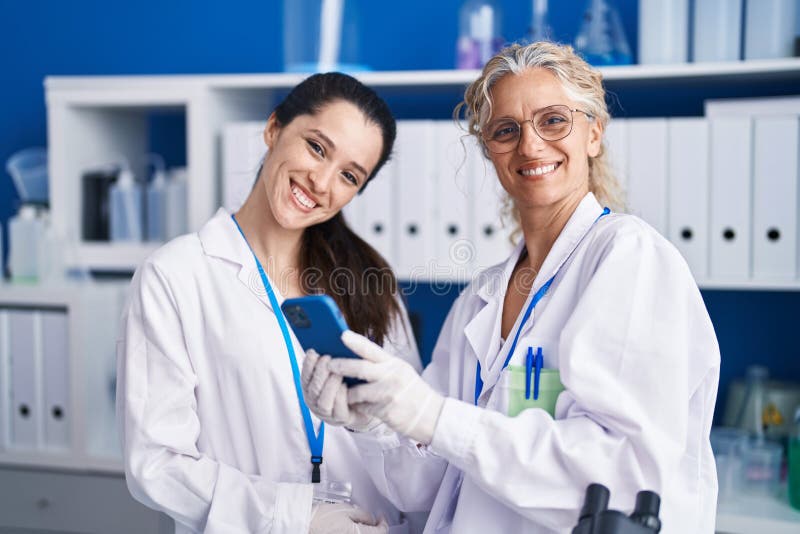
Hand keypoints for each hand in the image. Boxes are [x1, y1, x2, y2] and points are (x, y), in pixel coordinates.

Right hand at [301, 349, 377, 431]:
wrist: (366, 405)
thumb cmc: (350, 383)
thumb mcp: (338, 370)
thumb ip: (332, 361)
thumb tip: (330, 342)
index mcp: (311, 389)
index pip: (305, 377)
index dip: (307, 365)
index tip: (314, 352)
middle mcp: (315, 402)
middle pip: (312, 389)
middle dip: (319, 372)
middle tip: (327, 358)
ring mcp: (327, 413)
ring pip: (322, 401)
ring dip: (329, 384)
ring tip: (338, 372)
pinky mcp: (341, 419)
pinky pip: (338, 409)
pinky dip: (340, 396)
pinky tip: (345, 385)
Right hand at [309, 501, 387, 533]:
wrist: (303, 524)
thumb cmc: (321, 517)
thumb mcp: (346, 509)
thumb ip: (363, 515)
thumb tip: (371, 519)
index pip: (381, 531)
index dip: (383, 522)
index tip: (381, 517)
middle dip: (374, 528)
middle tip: (372, 520)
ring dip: (365, 531)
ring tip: (358, 523)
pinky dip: (355, 533)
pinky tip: (350, 528)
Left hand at [328, 331, 444, 443]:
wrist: (431, 415)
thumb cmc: (412, 392)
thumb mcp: (401, 371)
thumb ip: (381, 366)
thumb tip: (355, 359)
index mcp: (394, 364)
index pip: (372, 349)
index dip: (356, 341)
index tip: (341, 335)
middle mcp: (392, 376)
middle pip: (360, 368)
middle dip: (341, 366)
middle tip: (329, 365)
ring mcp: (388, 394)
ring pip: (357, 391)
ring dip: (348, 393)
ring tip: (346, 393)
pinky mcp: (385, 411)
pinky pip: (362, 407)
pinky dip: (358, 406)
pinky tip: (360, 406)